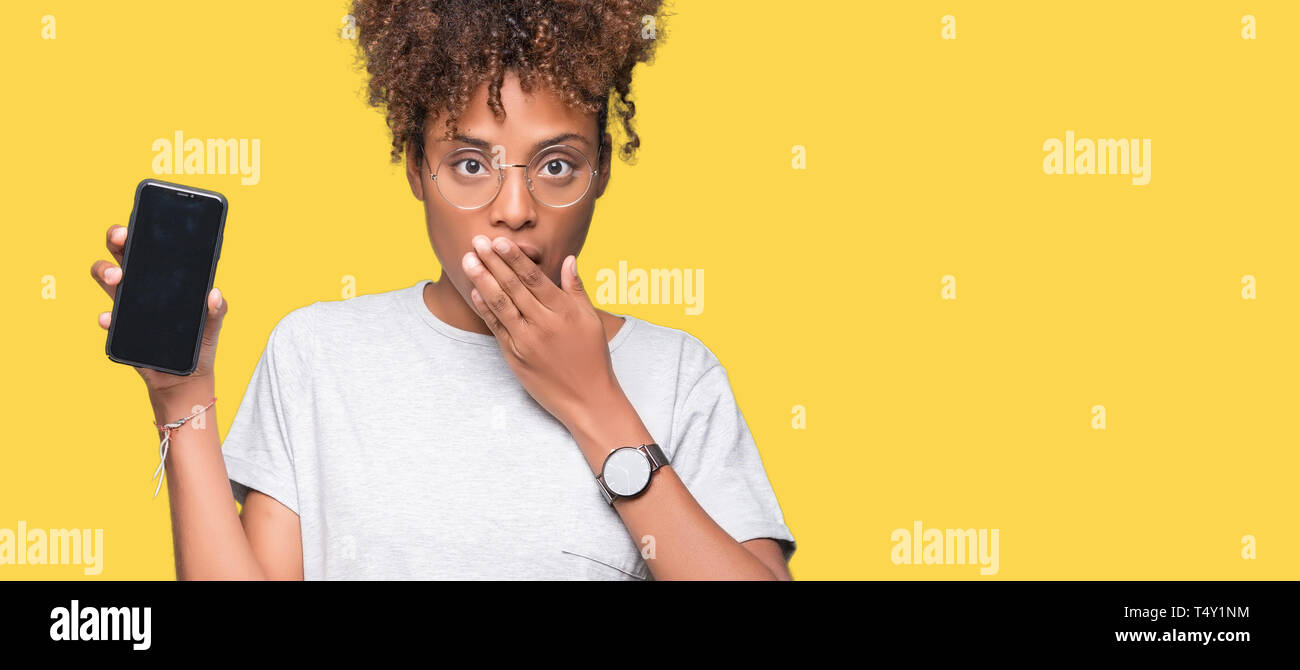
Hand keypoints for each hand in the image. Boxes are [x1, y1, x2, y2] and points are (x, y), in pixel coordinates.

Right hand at [93, 224, 227, 397]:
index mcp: (163, 277)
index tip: (139, 221)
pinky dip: (107, 317)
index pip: (148, 246)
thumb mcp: (213, 324)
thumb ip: (217, 310)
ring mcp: (127, 306)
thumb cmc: (198, 343)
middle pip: (120, 253)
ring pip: (106, 278)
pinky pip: (107, 319)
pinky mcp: (120, 330)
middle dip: (116, 239)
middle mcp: (141, 286)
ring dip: (105, 272)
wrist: (185, 378)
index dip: (141, 229)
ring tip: (118, 279)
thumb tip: (215, 295)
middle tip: (123, 239)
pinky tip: (110, 319)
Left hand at [462, 234, 620, 430]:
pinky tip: (475, 291)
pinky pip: (496, 328)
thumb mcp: (591, 319)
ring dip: (481, 279)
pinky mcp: (515, 357)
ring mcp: (526, 341)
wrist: (587, 399)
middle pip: (512, 286)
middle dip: (492, 261)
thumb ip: (576, 288)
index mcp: (564, 311)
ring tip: (468, 260)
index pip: (534, 278)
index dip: (514, 258)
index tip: (499, 241)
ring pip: (500, 304)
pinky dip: (485, 308)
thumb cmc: (593, 357)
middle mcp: (543, 324)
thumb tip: (568, 259)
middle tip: (476, 241)